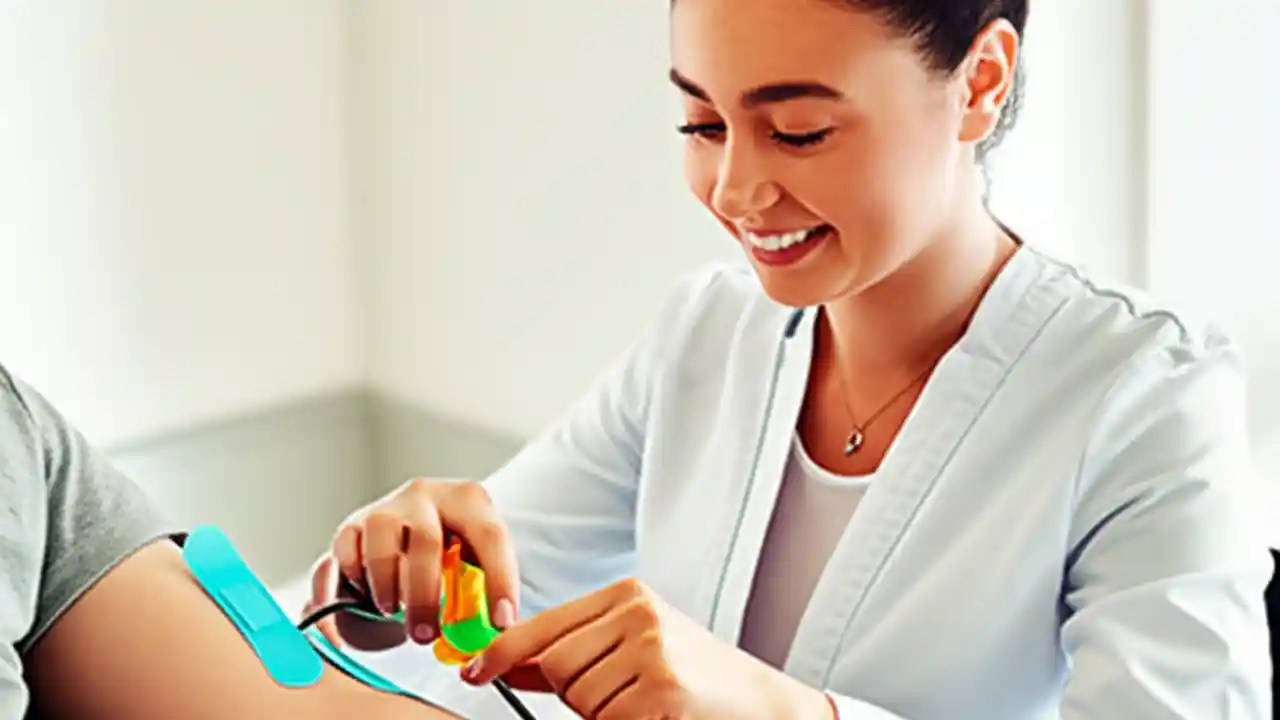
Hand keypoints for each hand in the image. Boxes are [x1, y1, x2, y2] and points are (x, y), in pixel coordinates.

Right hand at [304, 479, 519, 650]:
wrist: (406, 535)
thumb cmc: (448, 553)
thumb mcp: (472, 562)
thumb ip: (479, 590)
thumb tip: (491, 630)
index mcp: (467, 500)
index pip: (490, 535)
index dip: (499, 579)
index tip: (500, 622)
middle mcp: (426, 496)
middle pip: (426, 541)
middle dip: (425, 596)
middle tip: (426, 635)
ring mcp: (385, 509)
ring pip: (380, 545)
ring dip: (387, 587)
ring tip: (393, 613)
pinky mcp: (350, 527)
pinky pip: (343, 555)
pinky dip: (350, 586)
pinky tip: (362, 603)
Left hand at [462, 578, 832, 719]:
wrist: (764, 704)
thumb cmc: (697, 678)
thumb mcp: (632, 648)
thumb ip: (571, 652)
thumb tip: (503, 662)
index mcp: (627, 595)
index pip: (543, 624)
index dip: (502, 652)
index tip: (474, 670)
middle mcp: (638, 612)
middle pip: (553, 664)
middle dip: (569, 692)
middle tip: (618, 694)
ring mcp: (651, 648)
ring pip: (577, 697)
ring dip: (600, 713)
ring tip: (643, 702)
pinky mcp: (661, 688)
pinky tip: (656, 713)